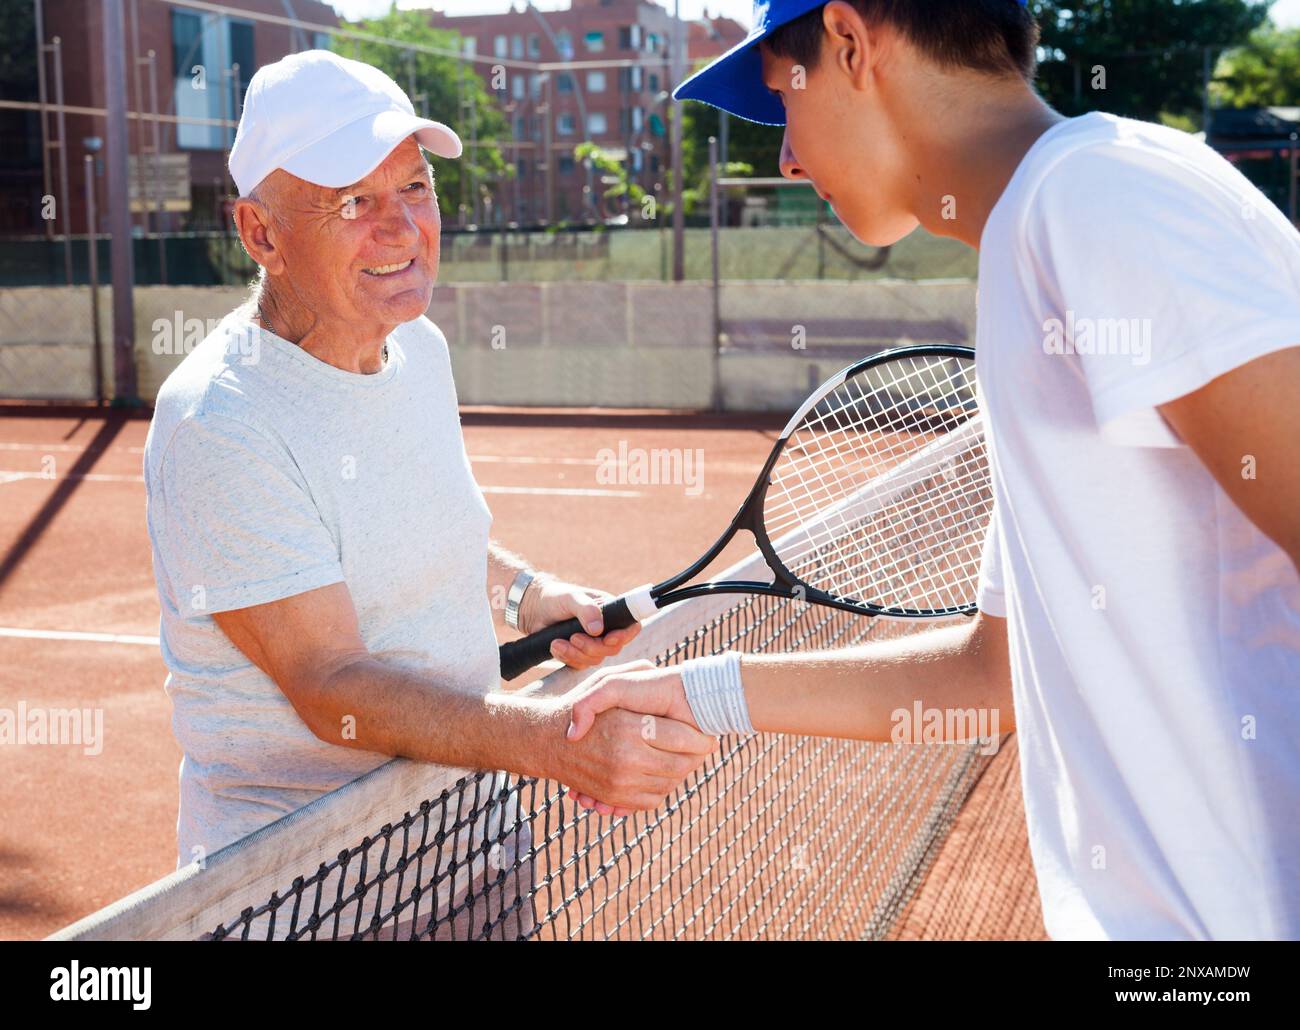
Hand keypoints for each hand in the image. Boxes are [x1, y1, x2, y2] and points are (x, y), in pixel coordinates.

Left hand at [519, 576, 640, 669]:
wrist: (533, 609)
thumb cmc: (555, 597)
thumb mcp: (571, 598)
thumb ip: (586, 609)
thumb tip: (598, 630)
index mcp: (611, 612)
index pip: (630, 627)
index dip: (624, 636)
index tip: (608, 639)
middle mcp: (606, 629)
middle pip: (612, 648)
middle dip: (592, 647)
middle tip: (573, 638)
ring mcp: (593, 643)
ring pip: (595, 659)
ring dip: (576, 653)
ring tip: (557, 642)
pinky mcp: (579, 653)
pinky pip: (580, 664)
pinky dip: (567, 658)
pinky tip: (555, 647)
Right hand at [541, 686, 714, 817]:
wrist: (546, 740)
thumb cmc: (581, 704)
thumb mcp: (607, 681)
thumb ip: (637, 674)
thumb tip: (669, 680)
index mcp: (631, 728)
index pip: (684, 740)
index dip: (701, 739)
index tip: (708, 735)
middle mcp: (626, 758)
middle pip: (682, 765)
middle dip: (695, 757)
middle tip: (701, 747)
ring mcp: (620, 782)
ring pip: (670, 783)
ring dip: (680, 772)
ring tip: (682, 757)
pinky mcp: (614, 798)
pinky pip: (652, 799)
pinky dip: (660, 788)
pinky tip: (659, 771)